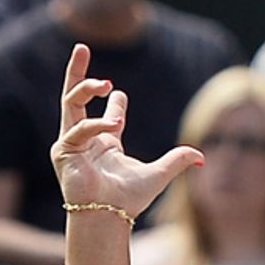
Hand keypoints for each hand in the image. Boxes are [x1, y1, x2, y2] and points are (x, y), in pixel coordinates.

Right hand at [51, 44, 203, 216]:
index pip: (106, 116)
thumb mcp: (159, 174)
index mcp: (106, 145)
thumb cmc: (128, 201)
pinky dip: (96, 125)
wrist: (109, 217)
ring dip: (86, 87)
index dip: (113, 102)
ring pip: (70, 103)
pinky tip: (113, 126)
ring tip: (107, 84)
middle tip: (81, 47)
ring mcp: (71, 144)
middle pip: (75, 98)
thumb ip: (178, 161)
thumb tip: (201, 156)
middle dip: (77, 72)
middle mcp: (86, 140)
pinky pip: (78, 129)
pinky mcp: (63, 151)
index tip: (116, 90)